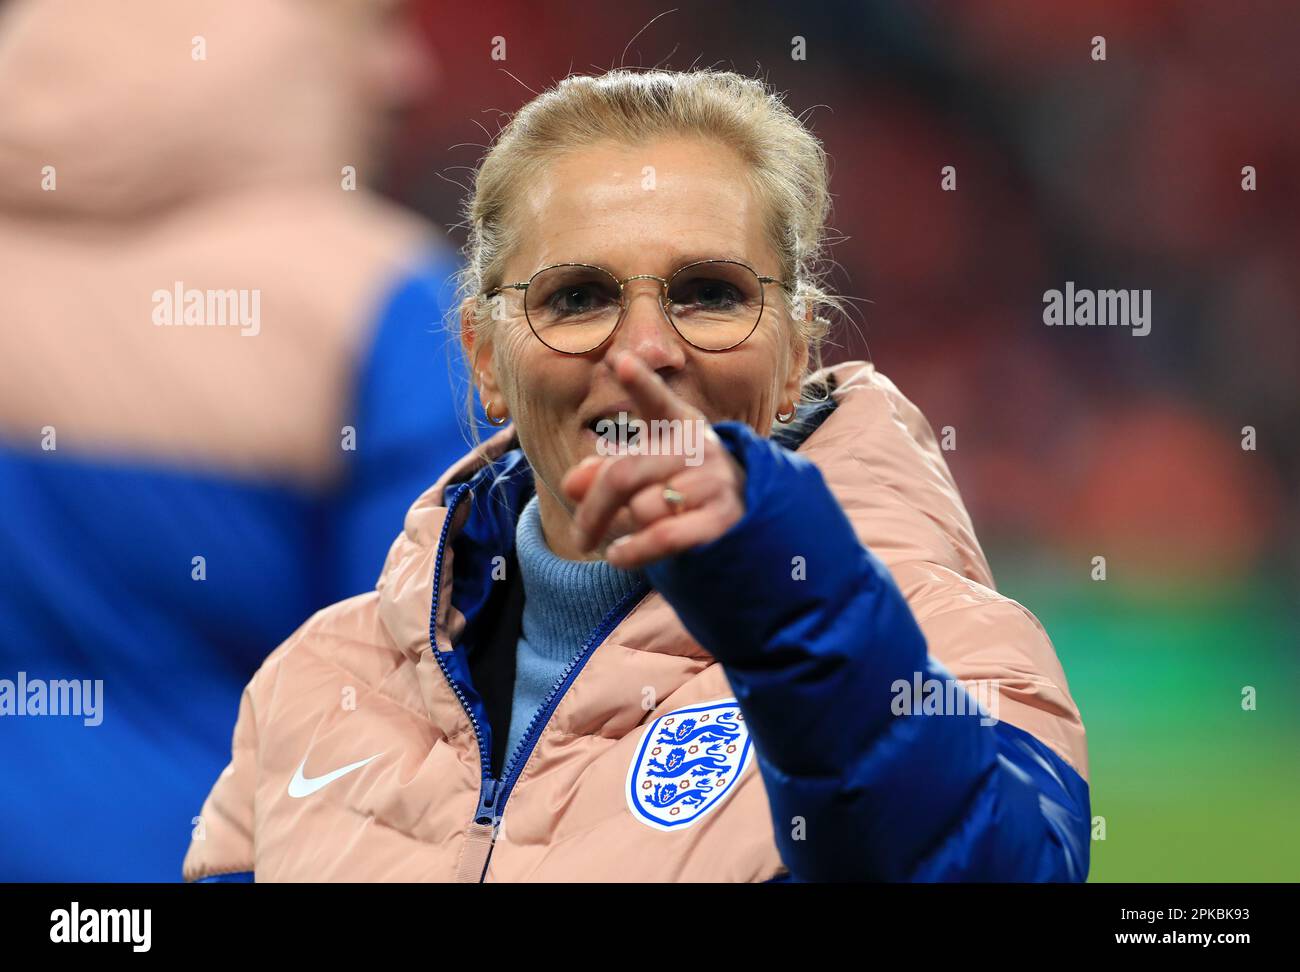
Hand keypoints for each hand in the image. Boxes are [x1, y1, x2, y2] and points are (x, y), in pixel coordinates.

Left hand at [561, 351, 746, 569]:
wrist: (745, 520)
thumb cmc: (682, 490)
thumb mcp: (645, 473)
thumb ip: (603, 474)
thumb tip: (571, 483)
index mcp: (680, 424)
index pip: (657, 400)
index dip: (640, 382)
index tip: (621, 361)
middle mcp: (700, 446)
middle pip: (624, 474)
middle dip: (592, 510)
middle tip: (579, 537)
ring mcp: (715, 481)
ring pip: (642, 508)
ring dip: (623, 531)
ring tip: (620, 540)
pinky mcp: (723, 518)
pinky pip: (663, 536)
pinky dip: (632, 551)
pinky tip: (618, 556)